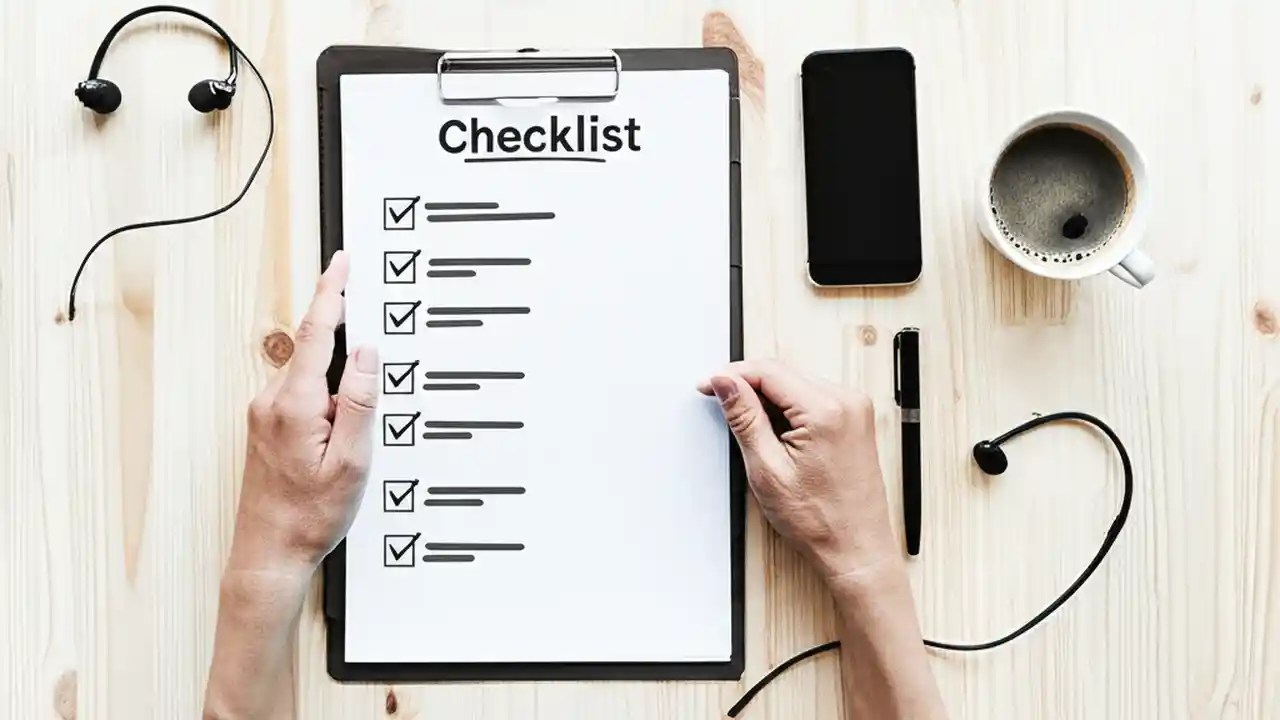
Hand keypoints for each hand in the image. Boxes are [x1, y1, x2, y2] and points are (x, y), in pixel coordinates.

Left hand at [234, 251, 379, 574]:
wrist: (267, 554)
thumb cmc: (308, 516)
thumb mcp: (351, 461)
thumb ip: (359, 401)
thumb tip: (365, 353)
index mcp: (293, 405)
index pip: (315, 334)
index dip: (331, 293)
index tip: (340, 263)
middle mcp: (270, 402)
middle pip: (315, 356)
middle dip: (346, 365)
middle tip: (361, 412)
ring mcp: (263, 415)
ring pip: (310, 381)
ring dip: (336, 398)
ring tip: (347, 449)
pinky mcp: (265, 428)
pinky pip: (301, 399)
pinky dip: (325, 410)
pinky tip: (334, 448)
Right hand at [700, 360, 896, 582]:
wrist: (857, 549)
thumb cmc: (820, 521)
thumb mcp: (768, 469)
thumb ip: (745, 418)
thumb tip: (726, 384)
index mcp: (828, 410)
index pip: (769, 371)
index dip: (732, 375)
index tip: (708, 385)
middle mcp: (847, 401)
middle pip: (783, 372)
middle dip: (748, 384)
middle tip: (720, 404)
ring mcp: (855, 408)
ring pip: (796, 383)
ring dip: (767, 396)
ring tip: (749, 426)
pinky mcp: (855, 418)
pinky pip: (812, 397)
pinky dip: (788, 407)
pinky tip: (774, 431)